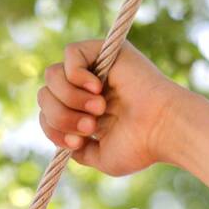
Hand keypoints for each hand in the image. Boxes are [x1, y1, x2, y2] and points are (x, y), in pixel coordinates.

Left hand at [37, 38, 182, 175]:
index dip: (53, 129)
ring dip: (70, 99)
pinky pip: (70, 55)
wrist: (163, 129)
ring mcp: (93, 68)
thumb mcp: (101, 157)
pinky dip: (76, 76)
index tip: (77, 143)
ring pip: (53, 76)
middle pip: (45, 95)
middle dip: (61, 116)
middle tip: (91, 126)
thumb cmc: (140, 147)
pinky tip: (98, 88)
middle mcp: (86, 89)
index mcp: (84, 112)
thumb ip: (78, 150)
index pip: (48, 113)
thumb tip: (63, 140)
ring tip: (98, 109)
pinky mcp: (103, 50)